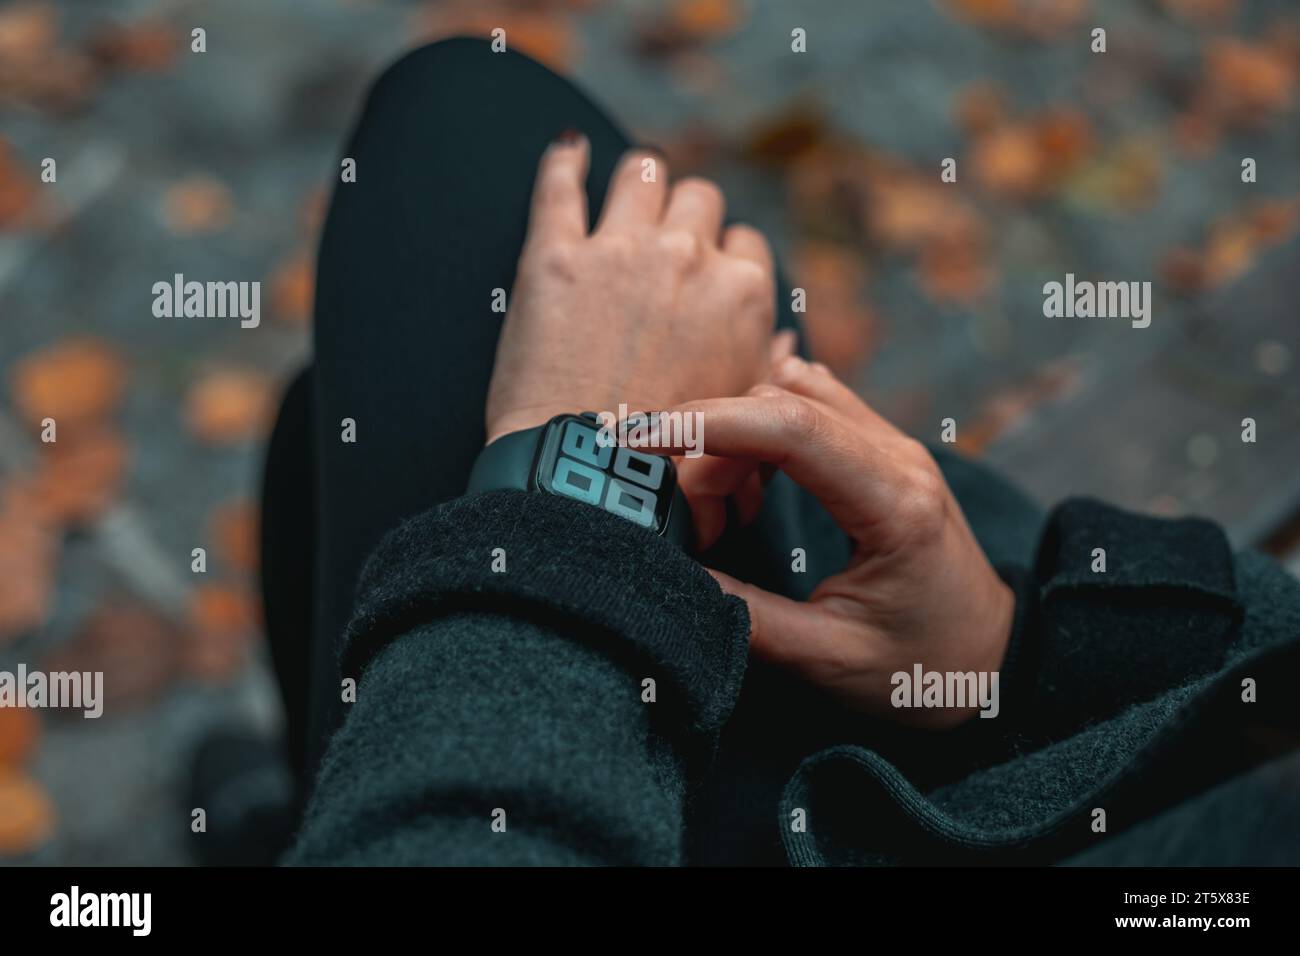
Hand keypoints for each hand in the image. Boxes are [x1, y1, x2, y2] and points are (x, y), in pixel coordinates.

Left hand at [485, 133, 777, 443]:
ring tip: (624, 195)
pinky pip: (560, 184)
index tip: (701, 277)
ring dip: (639, 182)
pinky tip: (568, 153)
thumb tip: (781, 343)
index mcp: (743, 296)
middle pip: (698, 199)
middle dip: (683, 217)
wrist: (592, 487)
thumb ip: (767, 370)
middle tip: (661, 243)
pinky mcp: (555, 257)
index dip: (722, 259)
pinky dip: (564, 163)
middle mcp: (690, 258)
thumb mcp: (749, 422)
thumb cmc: (673, 473)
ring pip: (643, 174)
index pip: (744, 245)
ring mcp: (622, 250)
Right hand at [661, 356, 1014, 726]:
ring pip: (789, 395)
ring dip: (734, 442)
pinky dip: (759, 435)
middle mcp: (898, 457)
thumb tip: (674, 577)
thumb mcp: (829, 661)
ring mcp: (891, 446)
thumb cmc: (923, 668)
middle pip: (778, 405)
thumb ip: (748, 619)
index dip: (705, 422)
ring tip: (727, 521)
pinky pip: (808, 406)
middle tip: (697, 531)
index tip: (639, 438)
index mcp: (893, 504)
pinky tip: (750, 492)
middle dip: (709, 449)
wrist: (993, 661)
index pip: (789, 427)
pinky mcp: (878, 450)